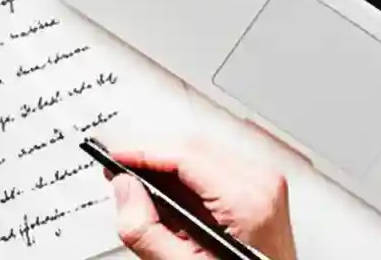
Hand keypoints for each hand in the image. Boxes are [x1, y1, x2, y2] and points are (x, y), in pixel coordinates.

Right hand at [108, 140, 296, 259]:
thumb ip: (147, 230)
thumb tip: (125, 189)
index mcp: (247, 201)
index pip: (185, 155)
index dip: (144, 153)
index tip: (116, 156)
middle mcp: (262, 183)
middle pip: (193, 148)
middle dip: (152, 158)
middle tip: (120, 170)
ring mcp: (264, 183)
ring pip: (203, 154)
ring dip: (168, 166)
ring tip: (138, 183)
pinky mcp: (260, 188)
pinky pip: (215, 167)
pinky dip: (187, 177)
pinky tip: (167, 192)